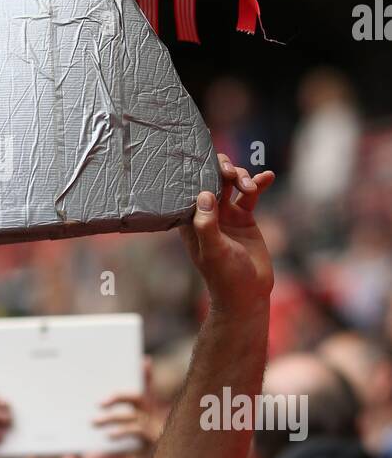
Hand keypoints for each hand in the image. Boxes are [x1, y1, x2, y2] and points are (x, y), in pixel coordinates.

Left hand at [92, 375, 160, 457]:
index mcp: (153, 422)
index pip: (148, 395)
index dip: (147, 378)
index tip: (143, 360)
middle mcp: (157, 424)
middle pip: (138, 398)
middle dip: (118, 396)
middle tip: (98, 403)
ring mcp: (158, 433)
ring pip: (132, 415)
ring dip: (111, 418)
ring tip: (94, 423)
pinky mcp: (157, 443)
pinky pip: (136, 431)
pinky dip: (120, 432)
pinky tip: (107, 439)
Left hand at [180, 153, 274, 310]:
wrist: (248, 293)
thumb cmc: (225, 277)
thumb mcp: (213, 251)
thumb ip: (207, 225)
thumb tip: (205, 195)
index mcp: (192, 220)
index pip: (190, 190)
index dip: (197, 173)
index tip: (206, 163)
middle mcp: (207, 213)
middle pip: (212, 180)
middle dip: (221, 170)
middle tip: (230, 172)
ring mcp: (226, 214)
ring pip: (232, 183)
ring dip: (241, 177)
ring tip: (251, 186)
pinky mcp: (244, 217)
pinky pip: (251, 194)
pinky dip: (259, 183)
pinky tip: (268, 176)